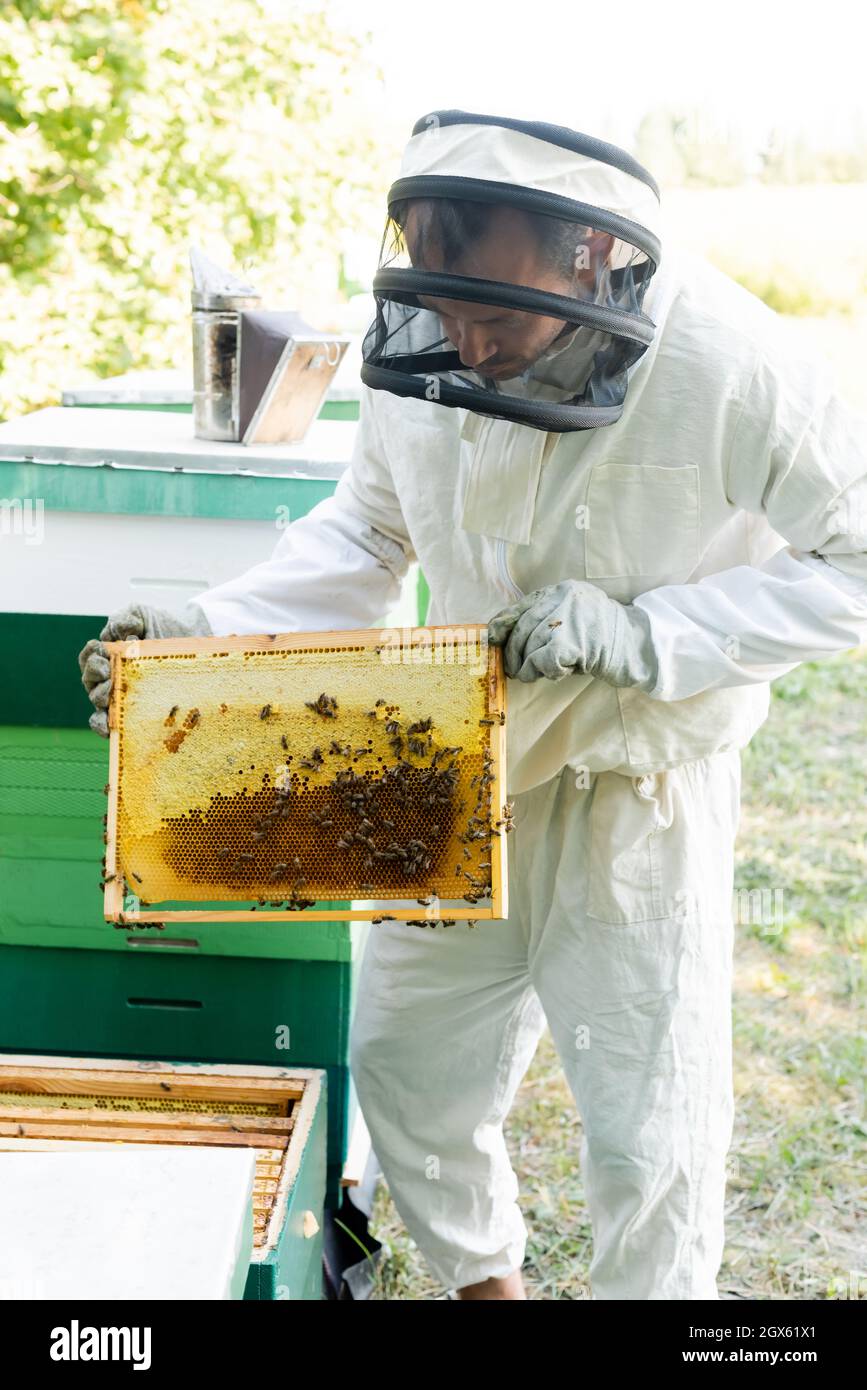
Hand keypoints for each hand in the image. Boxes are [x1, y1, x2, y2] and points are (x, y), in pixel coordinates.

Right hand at [78, 601, 211, 735]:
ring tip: (108, 697)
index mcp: (108, 655)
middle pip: (90, 681)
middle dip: (95, 676)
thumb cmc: (165, 628)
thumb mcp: (144, 616)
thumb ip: (126, 617)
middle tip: (108, 673)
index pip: (89, 658)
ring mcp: (121, 696)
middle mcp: (111, 677)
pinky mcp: (133, 714)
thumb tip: (119, 631)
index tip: (103, 653)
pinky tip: (109, 728)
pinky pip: (111, 725)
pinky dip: (104, 727)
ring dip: (100, 700)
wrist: (194, 642)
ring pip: (98, 703)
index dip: (91, 656)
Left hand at [487, 579, 657, 689]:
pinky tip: (556, 673)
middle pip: (523, 628)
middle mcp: (563, 598)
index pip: (521, 605)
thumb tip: (508, 638)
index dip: (502, 624)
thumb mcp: (575, 617)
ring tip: (532, 675)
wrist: (639, 645)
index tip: (492, 639)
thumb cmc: (605, 637)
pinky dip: (542, 671)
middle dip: (514, 652)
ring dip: (527, 666)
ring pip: (531, 646)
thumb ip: (547, 620)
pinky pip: (543, 661)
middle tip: (513, 668)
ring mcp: (568, 618)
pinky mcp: (573, 642)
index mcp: (561, 590)